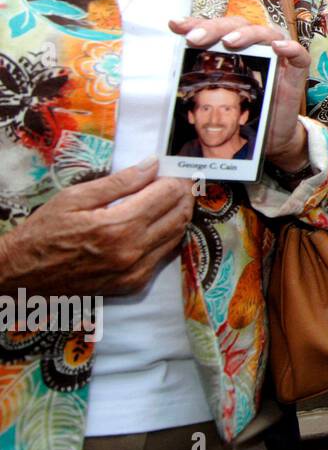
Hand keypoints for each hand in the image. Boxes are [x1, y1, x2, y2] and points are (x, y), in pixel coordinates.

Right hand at [0, 157, 192, 296]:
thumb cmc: (43, 232)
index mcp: (118, 226)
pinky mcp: (132, 285)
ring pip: (176, 237)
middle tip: (181, 182)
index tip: (178, 169)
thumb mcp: (75, 197)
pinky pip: (163, 257)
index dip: (177, 179)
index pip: (167, 196)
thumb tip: (153, 164)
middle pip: (178, 216)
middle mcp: (132, 252)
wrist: (21, 275)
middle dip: (184, 195)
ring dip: (180, 215)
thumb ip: (120, 182)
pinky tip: (159, 225)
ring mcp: (135, 272)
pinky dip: (168, 237)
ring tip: (172, 199)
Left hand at [169, 15, 310, 170]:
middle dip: (216, 29)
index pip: (216, 27)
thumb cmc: (245, 108)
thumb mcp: (220, 90)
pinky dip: (290, 48)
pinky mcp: (296, 71)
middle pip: (239, 25)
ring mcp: (279, 57)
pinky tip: (277, 47)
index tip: (175, 25)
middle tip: (196, 38)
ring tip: (230, 41)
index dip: (197, 22)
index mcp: (236, 45)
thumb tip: (175, 67)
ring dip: (247, 35)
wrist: (271, 134)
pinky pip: (299, 55)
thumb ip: (205, 75)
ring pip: (267, 33)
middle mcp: (257, 45)